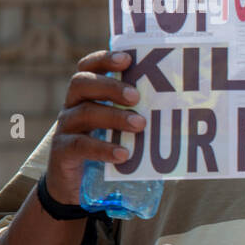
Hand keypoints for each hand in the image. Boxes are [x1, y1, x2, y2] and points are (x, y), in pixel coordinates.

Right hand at [46, 50, 144, 204]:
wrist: (75, 186)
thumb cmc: (108, 147)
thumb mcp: (121, 128)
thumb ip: (140, 115)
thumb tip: (182, 110)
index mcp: (87, 95)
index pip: (88, 67)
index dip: (104, 59)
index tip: (127, 59)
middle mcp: (73, 106)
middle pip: (82, 83)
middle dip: (111, 86)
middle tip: (136, 96)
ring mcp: (65, 128)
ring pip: (84, 112)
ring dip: (114, 116)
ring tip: (140, 124)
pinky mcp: (62, 151)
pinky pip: (80, 145)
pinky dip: (103, 148)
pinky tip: (123, 154)